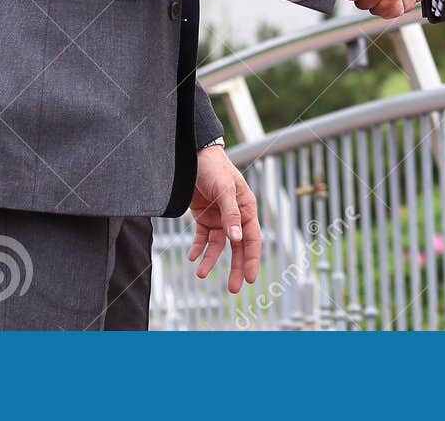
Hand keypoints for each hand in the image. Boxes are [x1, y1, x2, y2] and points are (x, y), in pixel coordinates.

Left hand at [188, 144, 259, 293]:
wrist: (193, 155)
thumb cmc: (214, 168)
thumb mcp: (224, 189)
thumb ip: (230, 214)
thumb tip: (238, 239)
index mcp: (246, 208)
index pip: (251, 238)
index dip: (251, 259)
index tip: (250, 278)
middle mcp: (234, 215)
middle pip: (238, 246)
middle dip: (235, 267)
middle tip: (233, 289)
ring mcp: (219, 217)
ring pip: (218, 245)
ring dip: (210, 259)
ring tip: (200, 274)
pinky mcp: (203, 216)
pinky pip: (202, 238)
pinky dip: (197, 248)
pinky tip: (192, 257)